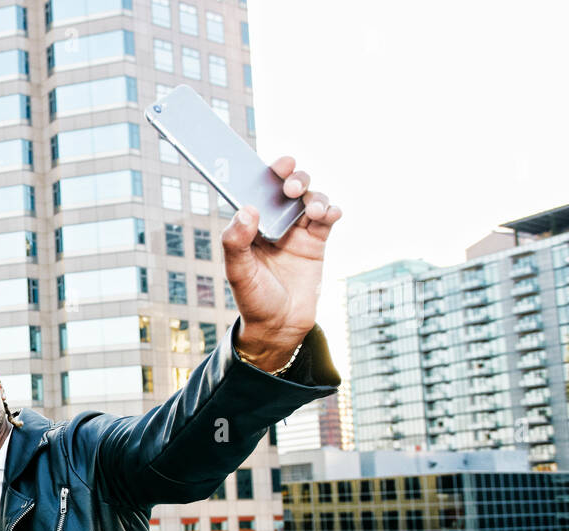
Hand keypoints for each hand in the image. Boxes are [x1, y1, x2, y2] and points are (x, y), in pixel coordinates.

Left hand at [223, 156, 342, 371]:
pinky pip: (327, 218)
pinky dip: (332, 210)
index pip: (258, 190)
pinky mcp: (316, 243)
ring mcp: (297, 232)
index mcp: (251, 226)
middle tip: (291, 187)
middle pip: (287, 188)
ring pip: (310, 199)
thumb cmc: (253, 299)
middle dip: (293, 178)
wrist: (279, 327)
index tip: (277, 165)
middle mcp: (274, 224)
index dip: (267, 173)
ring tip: (314, 208)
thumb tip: (247, 210)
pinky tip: (330, 214)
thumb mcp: (239, 273)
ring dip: (314, 195)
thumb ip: (236, 242)